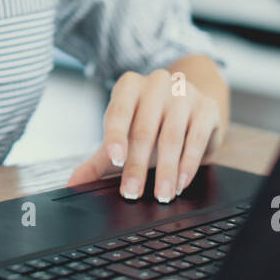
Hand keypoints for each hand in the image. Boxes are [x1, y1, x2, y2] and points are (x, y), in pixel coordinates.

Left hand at [67, 68, 224, 201]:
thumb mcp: (124, 137)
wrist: (192, 106)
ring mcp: (184, 93)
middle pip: (144, 129)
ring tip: (161, 195)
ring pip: (171, 136)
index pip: (119, 112)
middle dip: (138, 166)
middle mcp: (156, 83)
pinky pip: (196, 138)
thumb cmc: (151, 123)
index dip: (115, 137)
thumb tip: (72, 184)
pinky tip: (181, 183)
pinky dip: (188, 164)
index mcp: (129, 86)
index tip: (116, 160)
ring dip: (165, 171)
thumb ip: (99, 160)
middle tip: (132, 193)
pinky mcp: (207, 107)